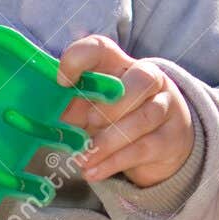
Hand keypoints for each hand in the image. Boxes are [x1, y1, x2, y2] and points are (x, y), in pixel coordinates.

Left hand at [55, 34, 194, 188]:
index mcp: (119, 64)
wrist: (163, 141)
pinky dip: (115, 162)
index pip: (101, 47)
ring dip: (108, 141)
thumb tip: (47, 112)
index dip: (80, 58)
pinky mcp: (171, 137)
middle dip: (110, 105)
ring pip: (144, 118)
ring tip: (84, 159)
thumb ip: (73, 106)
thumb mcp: (92, 106)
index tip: (61, 81)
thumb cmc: (118, 117)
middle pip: (140, 79)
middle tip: (87, 123)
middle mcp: (149, 78)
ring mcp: (166, 106)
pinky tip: (94, 171)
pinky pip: (144, 148)